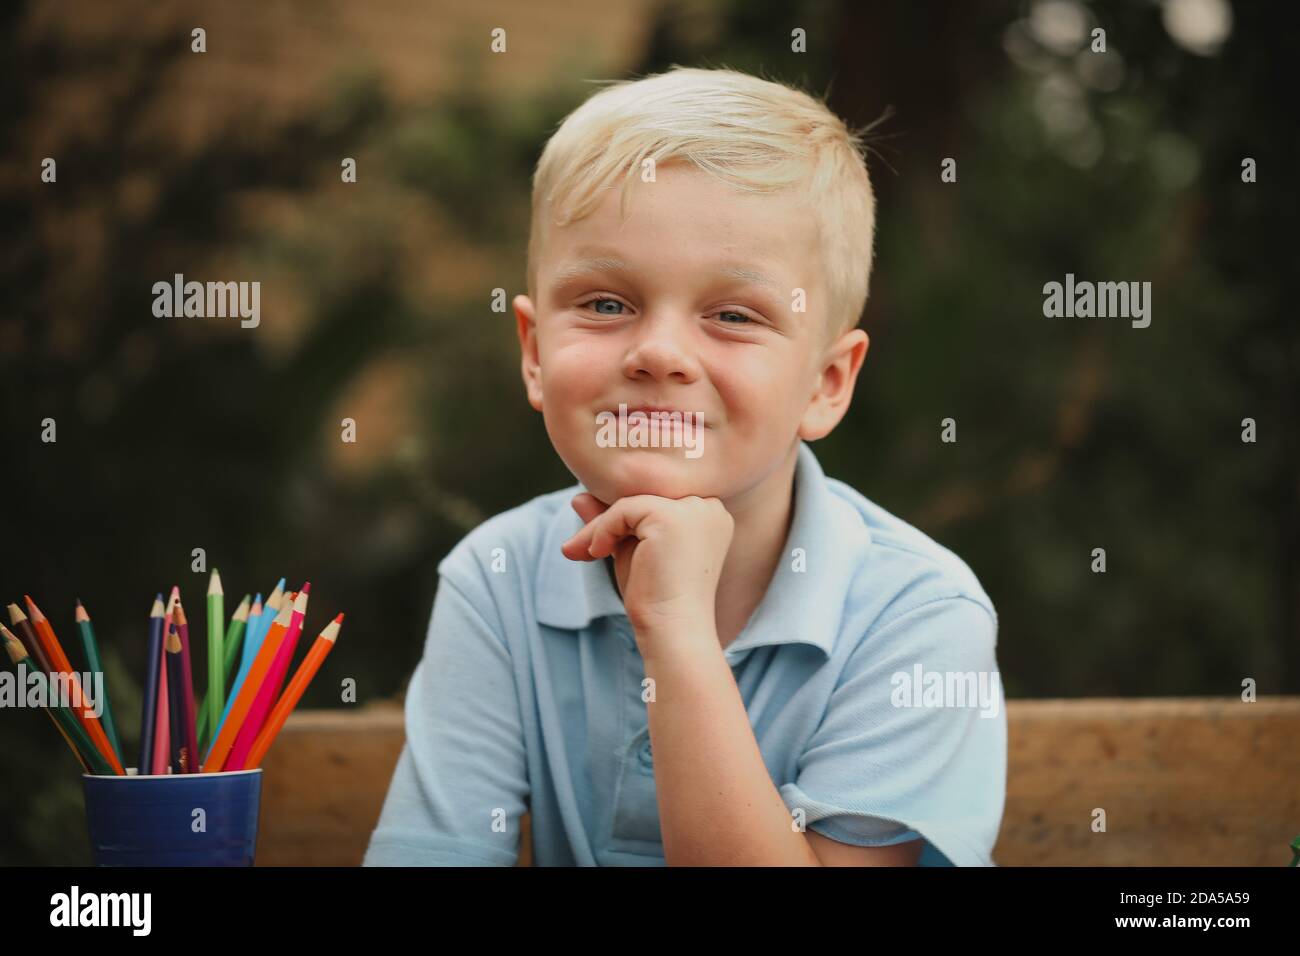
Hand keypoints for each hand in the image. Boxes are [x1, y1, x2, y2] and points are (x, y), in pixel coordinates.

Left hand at [560, 493, 734, 640]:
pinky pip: (622, 510)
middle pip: (642, 496)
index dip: (621, 518)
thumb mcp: (631, 551)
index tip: (593, 543)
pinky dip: (602, 530)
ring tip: (579, 552)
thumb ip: (612, 522)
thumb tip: (577, 498)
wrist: (673, 631)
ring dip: (597, 527)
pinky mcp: (670, 517)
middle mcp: (708, 506)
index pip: (655, 499)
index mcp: (709, 514)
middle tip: (574, 547)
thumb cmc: (657, 598)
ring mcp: (692, 509)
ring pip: (629, 502)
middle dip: (604, 520)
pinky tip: (597, 555)